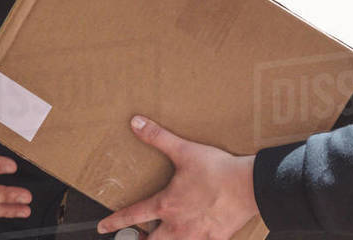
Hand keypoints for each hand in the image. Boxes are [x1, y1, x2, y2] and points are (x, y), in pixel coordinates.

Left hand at [97, 116, 257, 239]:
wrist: (249, 186)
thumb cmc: (219, 171)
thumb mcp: (185, 151)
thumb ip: (159, 137)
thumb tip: (136, 123)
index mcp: (166, 204)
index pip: (133, 215)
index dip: (115, 221)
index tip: (103, 226)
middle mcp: (177, 225)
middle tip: (137, 239)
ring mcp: (195, 236)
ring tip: (166, 238)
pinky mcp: (214, 239)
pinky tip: (199, 237)